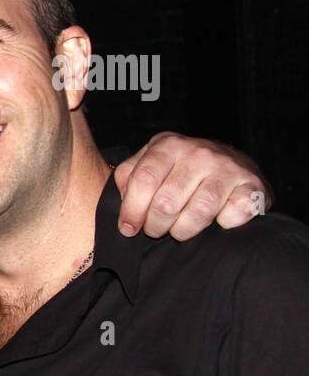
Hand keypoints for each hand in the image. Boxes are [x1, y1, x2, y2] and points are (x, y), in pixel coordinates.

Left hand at [114, 133, 269, 240]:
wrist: (234, 165)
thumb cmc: (182, 170)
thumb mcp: (152, 163)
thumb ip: (130, 177)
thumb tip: (122, 203)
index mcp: (169, 144)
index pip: (143, 180)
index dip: (132, 211)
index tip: (129, 229)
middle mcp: (199, 152)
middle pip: (166, 202)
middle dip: (156, 226)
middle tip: (157, 229)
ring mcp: (228, 168)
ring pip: (198, 213)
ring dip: (183, 230)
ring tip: (179, 229)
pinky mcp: (253, 186)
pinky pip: (231, 217)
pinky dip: (222, 225)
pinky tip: (216, 219)